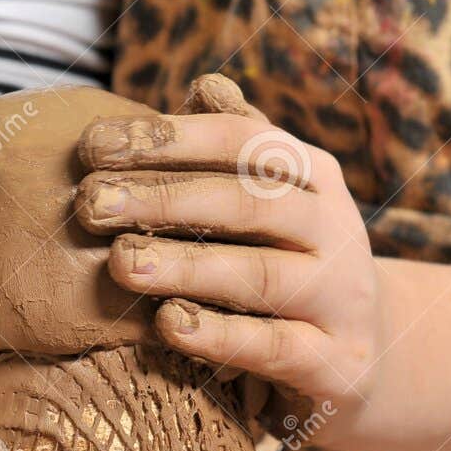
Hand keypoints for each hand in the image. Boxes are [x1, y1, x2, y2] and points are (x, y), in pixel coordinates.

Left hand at [74, 87, 385, 435]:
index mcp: (315, 177)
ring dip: (187, 267)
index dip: (168, 139)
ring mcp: (341, 299)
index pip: (243, 141)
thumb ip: (237, 150)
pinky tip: (168, 324)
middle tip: (90, 204)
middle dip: (164, 199)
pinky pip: (274, 347)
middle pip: (249, 203)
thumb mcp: (272, 203)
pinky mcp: (336, 365)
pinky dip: (219, 336)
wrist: (361, 360)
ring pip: (261, 276)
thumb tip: (206, 85)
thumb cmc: (289, 264)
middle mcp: (336, 230)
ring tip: (121, 262)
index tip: (92, 147)